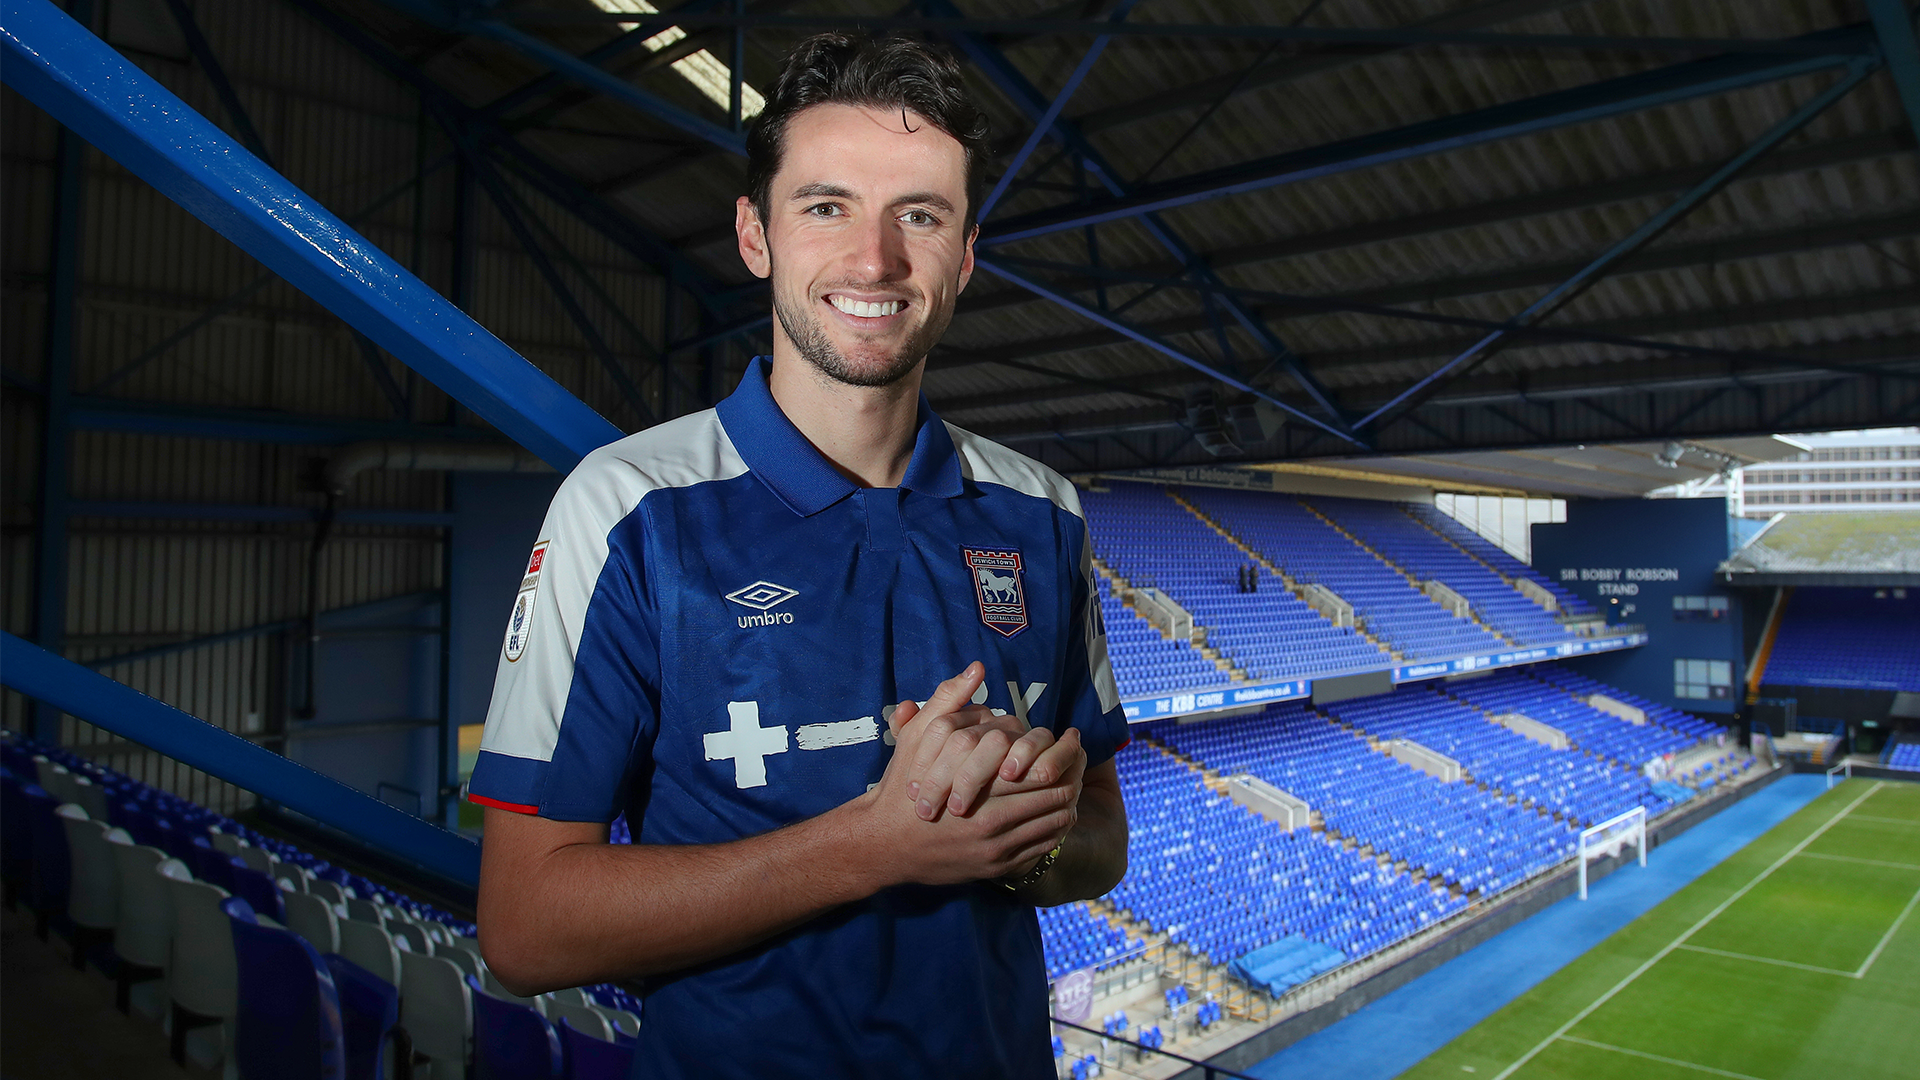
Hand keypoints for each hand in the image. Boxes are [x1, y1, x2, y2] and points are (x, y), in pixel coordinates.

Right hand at [854, 679, 1081, 887]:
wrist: (884, 843)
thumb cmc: (903, 784)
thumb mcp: (919, 737)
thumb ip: (948, 700)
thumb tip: (977, 668)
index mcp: (978, 785)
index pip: (1043, 767)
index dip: (1065, 751)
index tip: (1072, 737)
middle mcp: (991, 820)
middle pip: (1057, 795)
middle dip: (1075, 773)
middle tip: (1081, 758)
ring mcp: (995, 847)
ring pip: (1054, 822)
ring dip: (1070, 801)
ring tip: (1074, 782)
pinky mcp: (997, 867)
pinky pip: (1043, 846)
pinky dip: (1057, 828)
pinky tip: (1057, 812)